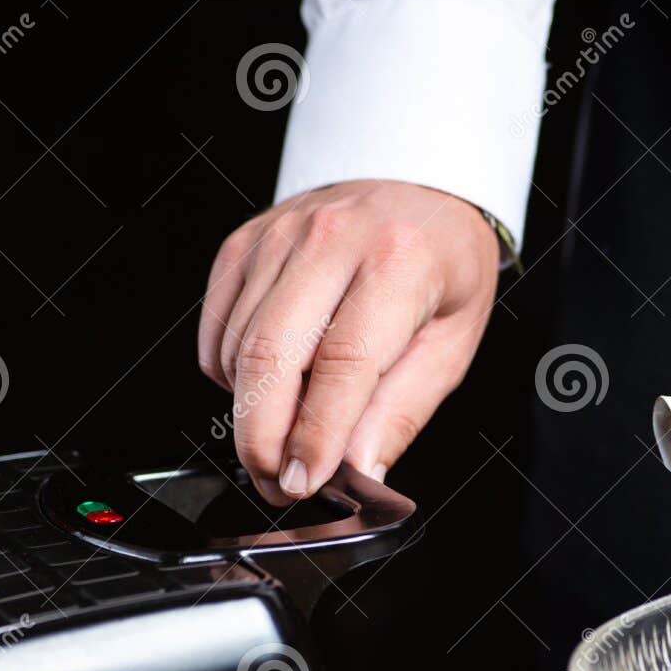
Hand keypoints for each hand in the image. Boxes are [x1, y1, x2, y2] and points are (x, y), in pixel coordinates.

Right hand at [198, 179, 499, 503]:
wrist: (417, 187)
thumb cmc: (442, 266)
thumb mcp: (452, 342)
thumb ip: (401, 411)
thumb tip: (359, 471)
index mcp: (398, 260)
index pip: (343, 361)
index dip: (316, 432)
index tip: (304, 482)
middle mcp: (331, 237)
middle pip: (271, 356)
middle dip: (263, 438)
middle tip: (280, 483)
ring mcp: (279, 236)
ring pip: (238, 349)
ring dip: (250, 413)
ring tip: (284, 440)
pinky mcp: (244, 244)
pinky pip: (218, 330)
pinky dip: (232, 375)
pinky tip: (270, 385)